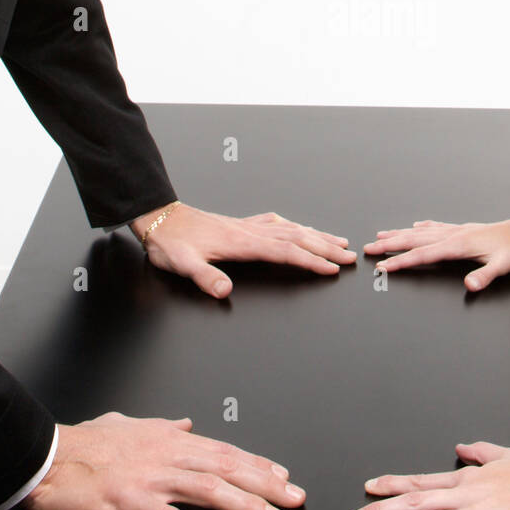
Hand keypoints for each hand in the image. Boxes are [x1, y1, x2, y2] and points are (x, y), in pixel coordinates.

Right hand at [20, 412, 304, 509]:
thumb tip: (186, 423)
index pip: (224, 450)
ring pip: (209, 490)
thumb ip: (162, 425)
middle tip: (295, 499)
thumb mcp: (129, 423)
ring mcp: (151, 477)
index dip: (257, 463)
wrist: (48, 455)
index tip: (282, 476)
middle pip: (227, 468)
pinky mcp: (130, 500)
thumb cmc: (85, 442)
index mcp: (169, 438)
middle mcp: (167, 454)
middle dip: (266, 485)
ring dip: (245, 505)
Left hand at [131, 203, 355, 298]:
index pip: (285, 252)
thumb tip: (223, 291)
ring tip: (338, 241)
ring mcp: (247, 225)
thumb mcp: (183, 264)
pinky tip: (299, 227)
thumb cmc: (171, 242)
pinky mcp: (241, 224)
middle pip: (297, 239)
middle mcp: (250, 231)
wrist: (159, 218)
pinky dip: (295, 226)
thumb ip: (204, 277)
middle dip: (326, 248)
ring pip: (291, 229)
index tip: (333, 268)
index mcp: (242, 242)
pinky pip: (277, 223)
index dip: (311, 260)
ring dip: (317, 235)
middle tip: (350, 256)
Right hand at [362, 215, 509, 291]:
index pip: (423, 254)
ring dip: (399, 234)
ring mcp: (455, 230)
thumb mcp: (504, 266)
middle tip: (368, 249)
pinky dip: (421, 227)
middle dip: (390, 245)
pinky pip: (435, 226)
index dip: (401, 261)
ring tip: (381, 235)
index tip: (382, 266)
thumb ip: (486, 276)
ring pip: (420, 231)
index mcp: (458, 245)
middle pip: (414, 240)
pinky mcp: (461, 229)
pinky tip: (415, 225)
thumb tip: (469, 285)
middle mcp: (452, 235)